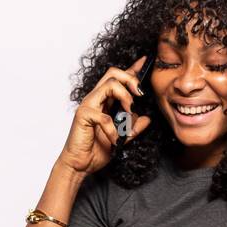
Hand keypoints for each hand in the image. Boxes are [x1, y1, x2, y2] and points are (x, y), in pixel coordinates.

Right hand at [58, 56, 152, 174]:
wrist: (79, 165)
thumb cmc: (95, 151)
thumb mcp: (121, 138)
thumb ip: (132, 127)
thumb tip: (147, 118)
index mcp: (103, 101)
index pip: (117, 78)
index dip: (132, 69)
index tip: (145, 61)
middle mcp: (95, 99)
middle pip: (113, 73)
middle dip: (131, 79)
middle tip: (141, 95)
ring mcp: (88, 105)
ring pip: (110, 85)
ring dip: (125, 98)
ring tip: (129, 116)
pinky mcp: (83, 116)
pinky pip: (104, 116)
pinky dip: (114, 130)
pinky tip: (116, 141)